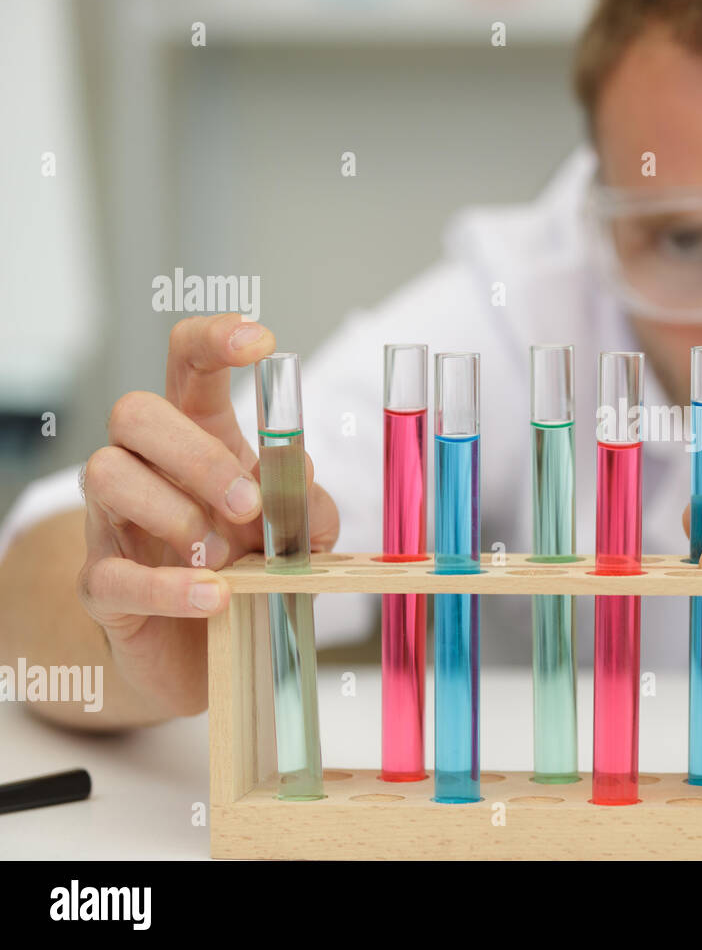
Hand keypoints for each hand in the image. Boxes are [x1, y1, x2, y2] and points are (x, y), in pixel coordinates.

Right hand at [77, 313, 338, 717]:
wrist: (207, 652)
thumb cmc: (252, 570)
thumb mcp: (300, 533)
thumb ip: (309, 504)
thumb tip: (297, 470)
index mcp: (196, 436)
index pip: (188, 363)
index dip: (215, 339)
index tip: (263, 343)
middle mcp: (144, 466)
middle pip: (135, 412)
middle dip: (197, 455)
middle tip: (249, 506)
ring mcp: (112, 523)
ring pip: (106, 475)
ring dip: (176, 513)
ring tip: (224, 556)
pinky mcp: (102, 585)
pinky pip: (113, 572)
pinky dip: (169, 586)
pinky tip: (215, 596)